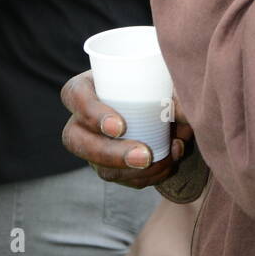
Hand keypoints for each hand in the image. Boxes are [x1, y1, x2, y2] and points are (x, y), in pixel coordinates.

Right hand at [60, 71, 194, 188]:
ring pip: (99, 167)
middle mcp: (83, 118)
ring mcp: (94, 145)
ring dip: (134, 171)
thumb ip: (175, 90)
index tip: (121, 126)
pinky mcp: (110, 165)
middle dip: (111, 154)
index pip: (75, 96)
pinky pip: (120, 178)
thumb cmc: (158, 78)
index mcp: (89, 85)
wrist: (168, 99)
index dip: (92, 114)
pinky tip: (169, 164)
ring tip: (167, 159)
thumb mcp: (164, 77)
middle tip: (145, 155)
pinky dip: (147, 177)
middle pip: (77, 141)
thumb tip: (179, 112)